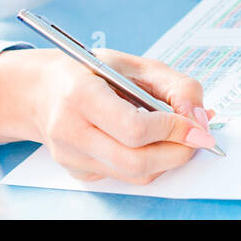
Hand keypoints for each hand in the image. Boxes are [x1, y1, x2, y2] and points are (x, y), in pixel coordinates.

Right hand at [0, 48, 215, 184]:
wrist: (40, 91)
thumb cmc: (90, 72)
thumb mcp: (134, 64)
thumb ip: (174, 86)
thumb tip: (200, 118)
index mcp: (81, 94)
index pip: (134, 128)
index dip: (172, 130)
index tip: (196, 124)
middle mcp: (70, 130)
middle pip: (136, 161)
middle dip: (177, 152)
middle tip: (197, 137)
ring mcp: (70, 157)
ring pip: (134, 174)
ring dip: (167, 159)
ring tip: (177, 136)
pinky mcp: (76, 172)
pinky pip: (123, 176)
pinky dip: (147, 163)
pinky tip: (148, 142)